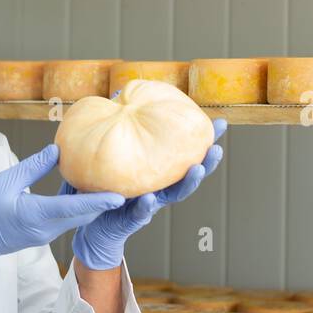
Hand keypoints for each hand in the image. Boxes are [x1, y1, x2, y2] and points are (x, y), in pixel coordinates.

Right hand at [0, 143, 124, 272]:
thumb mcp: (4, 182)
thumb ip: (33, 167)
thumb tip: (57, 151)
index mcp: (35, 214)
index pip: (74, 207)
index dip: (99, 201)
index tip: (121, 196)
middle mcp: (46, 228)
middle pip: (83, 215)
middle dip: (104, 202)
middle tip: (122, 182)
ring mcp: (45, 234)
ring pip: (77, 217)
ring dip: (91, 203)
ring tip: (105, 181)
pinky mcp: (42, 234)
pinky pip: (67, 219)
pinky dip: (77, 205)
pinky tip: (80, 187)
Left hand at [68, 119, 226, 269]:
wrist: (91, 220)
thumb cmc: (106, 182)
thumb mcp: (113, 154)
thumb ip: (120, 128)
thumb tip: (120, 93)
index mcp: (161, 170)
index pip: (186, 152)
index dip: (205, 141)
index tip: (220, 124)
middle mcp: (162, 186)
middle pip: (191, 174)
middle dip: (207, 162)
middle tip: (217, 149)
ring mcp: (151, 203)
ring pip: (175, 194)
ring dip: (188, 183)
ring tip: (196, 170)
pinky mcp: (133, 219)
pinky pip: (141, 213)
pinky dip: (146, 206)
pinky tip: (150, 198)